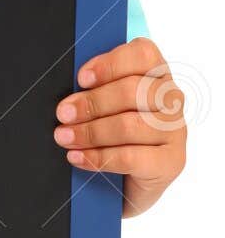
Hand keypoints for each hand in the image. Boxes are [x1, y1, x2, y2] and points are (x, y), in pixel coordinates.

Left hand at [53, 38, 186, 217]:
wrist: (127, 182)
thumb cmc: (113, 133)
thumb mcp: (105, 105)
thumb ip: (94, 88)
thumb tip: (68, 89)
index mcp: (156, 73)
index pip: (143, 55)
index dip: (110, 64)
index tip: (81, 78)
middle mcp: (171, 99)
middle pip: (132, 91)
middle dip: (91, 103)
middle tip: (63, 113)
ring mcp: (175, 130)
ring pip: (129, 125)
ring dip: (90, 132)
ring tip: (64, 137)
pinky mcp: (171, 161)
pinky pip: (131, 157)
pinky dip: (98, 158)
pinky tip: (77, 157)